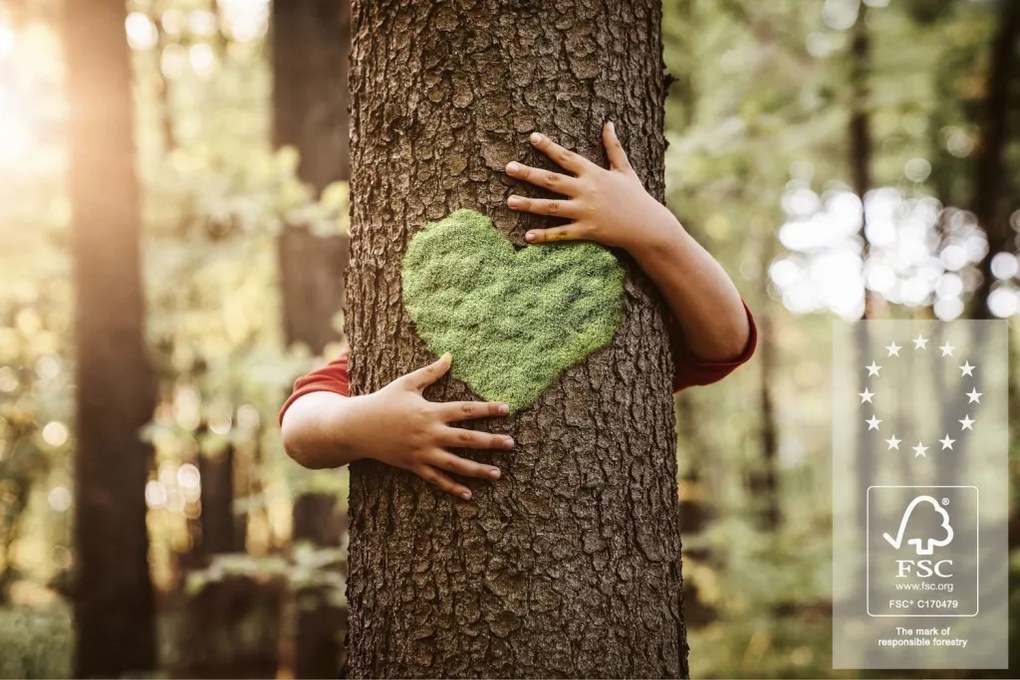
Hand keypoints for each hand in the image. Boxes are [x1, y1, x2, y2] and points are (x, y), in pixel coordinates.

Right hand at [341, 353, 513, 500]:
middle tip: (512, 444)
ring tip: (498, 474)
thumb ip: (431, 372)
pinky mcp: (414, 466)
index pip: (465, 410)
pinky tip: (469, 495)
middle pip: (466, 439)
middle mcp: (429, 434)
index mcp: (430, 412)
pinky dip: (452, 487)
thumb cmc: (383, 401)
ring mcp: (422, 453)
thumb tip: (450, 356)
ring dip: (477, 469)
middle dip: (490, 441)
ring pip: (455, 464)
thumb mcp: (406, 383)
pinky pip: (436, 479)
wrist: (357, 427)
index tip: (506, 409)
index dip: (487, 409)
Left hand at [505, 121, 680, 255]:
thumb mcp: (625, 169)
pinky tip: (527, 236)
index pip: (567, 157)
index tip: (532, 137)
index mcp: (594, 174)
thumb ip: (613, 147)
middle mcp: (587, 191)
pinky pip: (562, 233)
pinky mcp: (587, 231)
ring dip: (529, 204)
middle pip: (552, 180)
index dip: (549, 147)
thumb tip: (608, 123)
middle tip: (508, 168)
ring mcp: (585, 212)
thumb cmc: (636, 197)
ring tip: (509, 201)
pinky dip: (545, 236)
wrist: (648, 227)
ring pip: (551, 207)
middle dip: (528, 173)